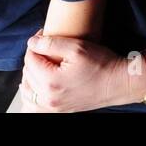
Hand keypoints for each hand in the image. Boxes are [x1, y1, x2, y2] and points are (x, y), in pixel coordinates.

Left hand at [18, 32, 140, 112]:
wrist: (118, 83)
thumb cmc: (102, 65)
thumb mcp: (77, 47)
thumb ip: (50, 44)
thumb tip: (31, 43)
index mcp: (51, 81)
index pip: (30, 59)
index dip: (34, 43)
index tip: (42, 34)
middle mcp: (49, 98)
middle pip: (28, 74)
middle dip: (33, 56)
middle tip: (43, 45)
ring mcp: (53, 107)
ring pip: (27, 91)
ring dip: (29, 75)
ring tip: (39, 63)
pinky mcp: (59, 111)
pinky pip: (34, 106)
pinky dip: (31, 95)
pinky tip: (35, 87)